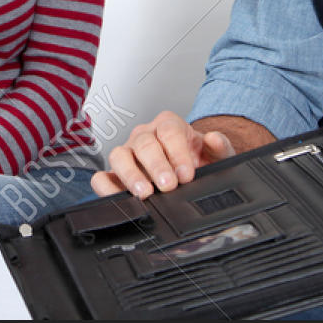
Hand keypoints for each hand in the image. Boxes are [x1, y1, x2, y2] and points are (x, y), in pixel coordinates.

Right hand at [92, 111, 236, 198]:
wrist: (190, 175)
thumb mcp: (216, 156)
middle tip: (168, 185)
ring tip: (145, 194)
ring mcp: (128, 154)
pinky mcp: (116, 176)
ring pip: (119, 155)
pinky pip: (102, 177)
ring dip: (131, 175)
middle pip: (143, 143)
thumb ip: (220, 147)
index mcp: (168, 125)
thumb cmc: (199, 161)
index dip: (176, 151)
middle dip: (156, 165)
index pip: (168, 130)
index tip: (187, 173)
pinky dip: (105, 187)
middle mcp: (145, 136)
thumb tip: (214, 139)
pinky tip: (118, 197)